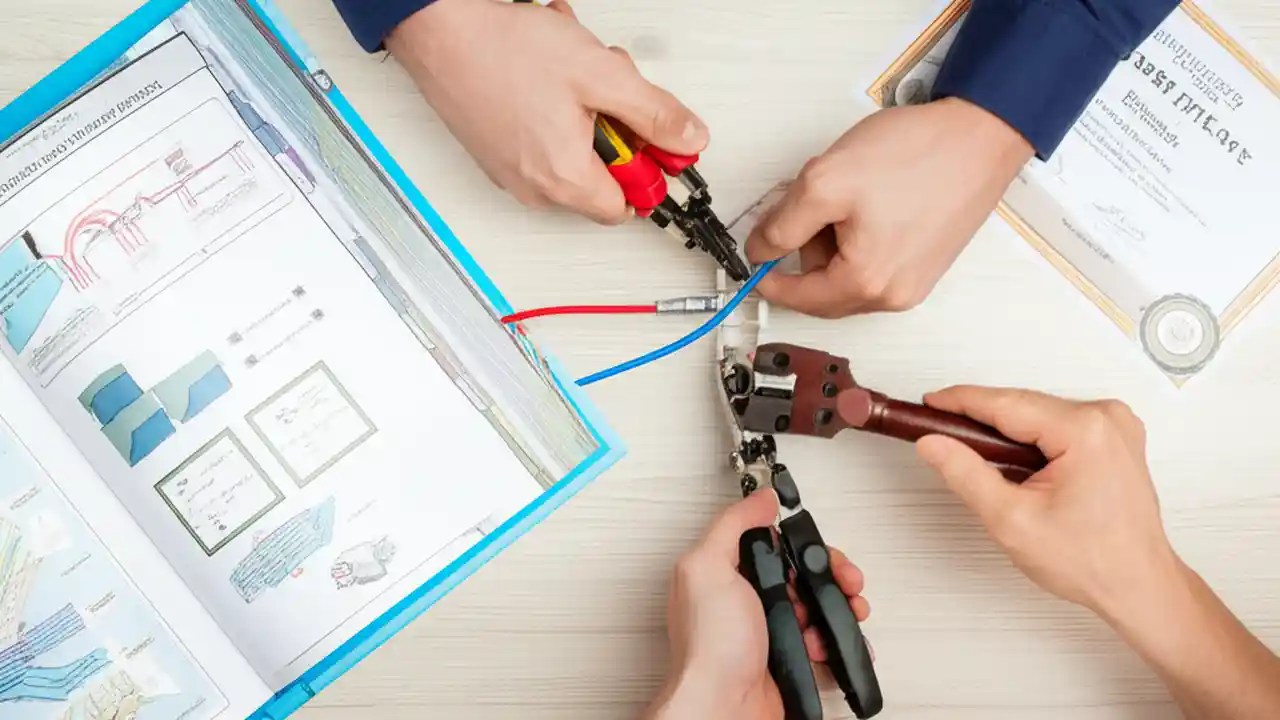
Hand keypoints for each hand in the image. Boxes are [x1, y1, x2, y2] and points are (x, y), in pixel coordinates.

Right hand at [387, 0, 707, 223]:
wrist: (440, 32)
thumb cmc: (505, 51)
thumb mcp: (603, 76)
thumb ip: (655, 113)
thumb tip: (688, 138)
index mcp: (566, 179)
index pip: (629, 207)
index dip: (648, 170)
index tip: (654, 139)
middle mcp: (535, 188)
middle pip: (601, 179)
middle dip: (615, 131)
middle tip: (609, 90)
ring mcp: (511, 174)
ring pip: (572, 155)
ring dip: (586, 113)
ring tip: (573, 73)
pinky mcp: (494, 154)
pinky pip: (542, 143)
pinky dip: (555, 112)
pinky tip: (549, 76)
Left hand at [645, 490, 870, 719]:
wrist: (724, 708)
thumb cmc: (710, 648)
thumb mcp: (708, 568)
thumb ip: (731, 526)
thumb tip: (760, 498)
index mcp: (725, 573)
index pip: (773, 544)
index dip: (802, 545)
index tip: (820, 551)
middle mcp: (745, 602)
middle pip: (802, 574)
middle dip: (831, 576)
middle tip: (845, 584)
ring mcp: (767, 632)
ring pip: (817, 607)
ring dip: (837, 609)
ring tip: (843, 615)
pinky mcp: (787, 660)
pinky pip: (823, 642)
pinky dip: (838, 642)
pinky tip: (833, 643)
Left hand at [746, 98, 1032, 317]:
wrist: (981, 133)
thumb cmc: (918, 153)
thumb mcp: (824, 182)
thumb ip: (781, 224)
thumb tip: (760, 250)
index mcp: (867, 282)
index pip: (799, 298)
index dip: (768, 278)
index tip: (753, 262)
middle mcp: (894, 294)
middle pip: (823, 290)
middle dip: (808, 250)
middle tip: (810, 204)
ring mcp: (915, 282)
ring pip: (848, 274)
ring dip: (834, 241)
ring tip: (851, 194)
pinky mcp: (927, 264)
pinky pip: (875, 263)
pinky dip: (859, 238)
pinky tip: (872, 201)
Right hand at [913, 386, 1177, 616]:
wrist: (1138, 585)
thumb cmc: (1091, 561)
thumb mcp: (1011, 520)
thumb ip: (965, 474)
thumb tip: (933, 443)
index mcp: (1085, 430)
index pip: (1005, 403)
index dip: (960, 401)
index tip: (929, 404)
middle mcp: (1106, 418)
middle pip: (1023, 405)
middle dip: (981, 418)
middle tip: (940, 434)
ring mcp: (1116, 425)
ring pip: (1039, 413)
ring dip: (1006, 430)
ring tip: (973, 453)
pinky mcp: (1115, 438)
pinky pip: (1059, 424)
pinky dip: (1032, 437)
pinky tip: (1013, 459)